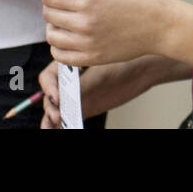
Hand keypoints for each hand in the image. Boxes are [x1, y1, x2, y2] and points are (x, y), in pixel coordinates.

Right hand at [38, 57, 156, 127]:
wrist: (144, 67)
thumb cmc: (125, 62)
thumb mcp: (101, 74)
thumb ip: (81, 87)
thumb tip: (63, 100)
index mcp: (69, 63)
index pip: (48, 76)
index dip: (49, 88)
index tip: (57, 97)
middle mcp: (70, 79)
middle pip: (50, 94)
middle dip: (50, 105)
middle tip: (57, 115)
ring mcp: (77, 95)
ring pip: (56, 108)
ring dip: (50, 117)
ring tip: (50, 126)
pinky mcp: (85, 107)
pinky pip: (67, 117)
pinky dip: (59, 124)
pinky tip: (55, 129)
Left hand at [40, 0, 169, 66]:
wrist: (159, 26)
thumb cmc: (137, 1)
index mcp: (87, 0)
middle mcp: (83, 23)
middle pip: (48, 14)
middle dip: (52, 5)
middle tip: (66, 3)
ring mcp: (86, 43)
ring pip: (51, 35)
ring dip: (55, 26)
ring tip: (69, 21)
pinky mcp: (91, 58)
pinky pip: (59, 55)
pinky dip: (60, 46)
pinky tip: (70, 37)